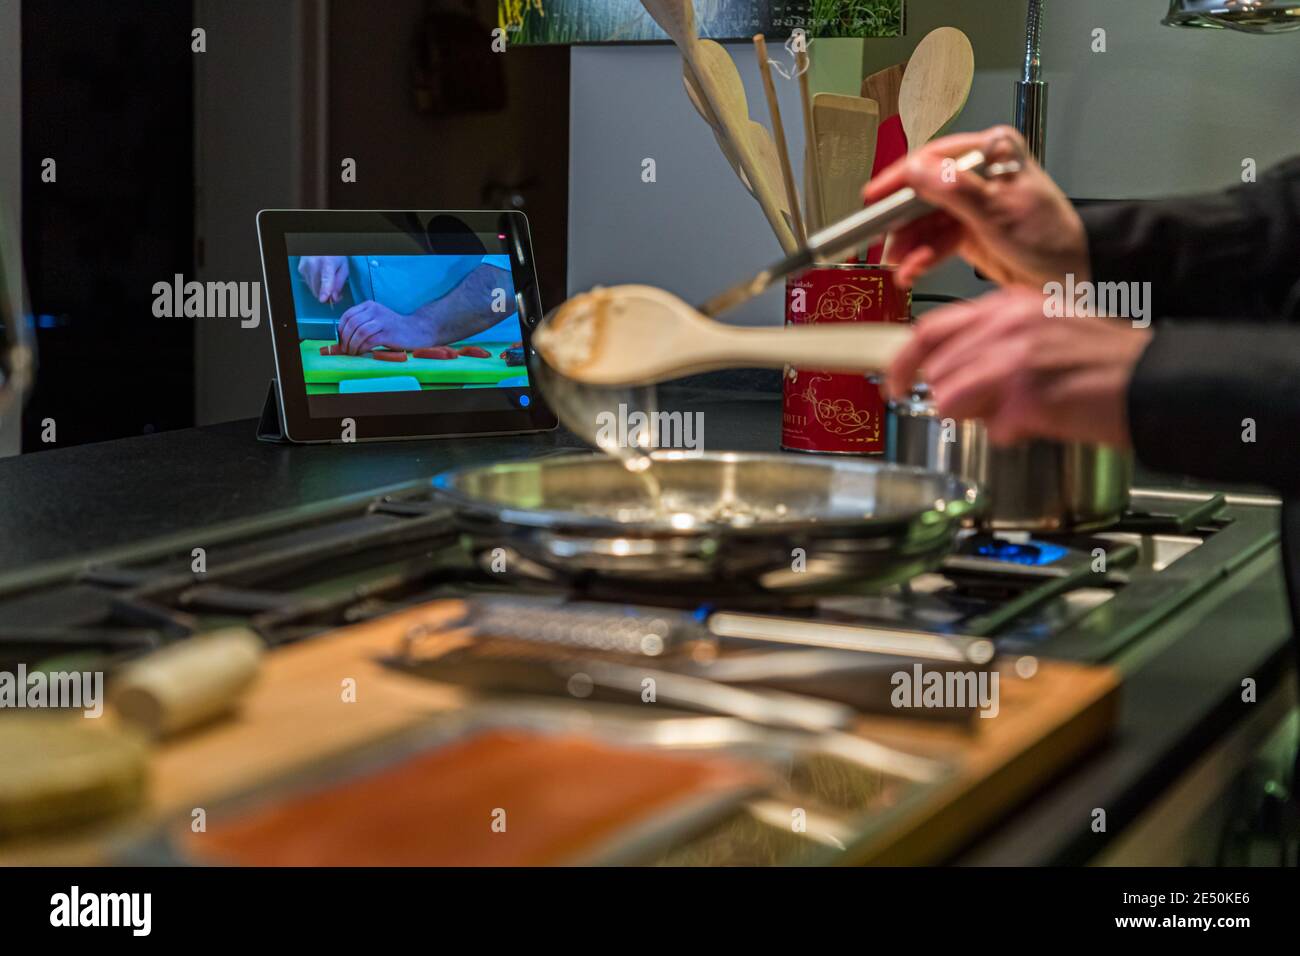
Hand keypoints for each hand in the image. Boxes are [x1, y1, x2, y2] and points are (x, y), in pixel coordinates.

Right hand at [297, 256, 349, 303]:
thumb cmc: (334, 255)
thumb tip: (334, 298)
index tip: (324, 299)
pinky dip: (316, 284)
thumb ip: (339, 283)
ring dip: (321, 290)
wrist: (321, 245)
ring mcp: (305, 267)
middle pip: (318, 288)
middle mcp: (313, 265)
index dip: (325, 290)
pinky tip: (320, 276)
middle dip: (327, 296)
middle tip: (335, 294)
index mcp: (327, 263)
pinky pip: (309, 284)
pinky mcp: (301, 270)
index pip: (326, 278)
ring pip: (313, 289)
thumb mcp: (343, 267)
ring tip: (328, 282)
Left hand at [337, 301, 433, 353]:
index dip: (340, 329)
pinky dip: (362, 348)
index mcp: (370, 305)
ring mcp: (382, 321)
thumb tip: (342, 337)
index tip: (341, 340)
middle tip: (345, 349)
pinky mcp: (388, 333)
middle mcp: (375, 310)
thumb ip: (361, 322)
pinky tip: (361, 352)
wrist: (416, 331)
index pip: (347, 315)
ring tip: (353, 352)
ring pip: (359, 333)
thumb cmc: (393, 328)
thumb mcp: (376, 319)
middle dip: (345, 339)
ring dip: (352, 345)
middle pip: (352, 324)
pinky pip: (369, 341)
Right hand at [862, 126, 1088, 290]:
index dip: (899, 179)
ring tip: (901, 265)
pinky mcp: (969, 231)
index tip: (873, 197)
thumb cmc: (1050, 238)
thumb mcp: (998, 212)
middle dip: (902, 221)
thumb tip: (918, 171)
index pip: (932, 158)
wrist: (1073, 276)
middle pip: (923, 192)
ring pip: (925, 220)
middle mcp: (978, 174)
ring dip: (910, 244)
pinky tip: (914, 269)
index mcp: (991, 152)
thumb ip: (955, 190)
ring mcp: (972, 204)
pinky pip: (935, 240)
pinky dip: (923, 256)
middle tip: (880, 240)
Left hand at [885, 287, 1152, 446]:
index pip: (931, 329)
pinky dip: (1011, 434)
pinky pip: (992, 427)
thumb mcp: (1044, 328)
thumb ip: (993, 341)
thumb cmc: (1106, 362)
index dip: (903, 361)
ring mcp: (1017, 360)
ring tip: (1020, 411)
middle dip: (949, 397)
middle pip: (936, 371)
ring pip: (952, 400)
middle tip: (980, 407)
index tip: (892, 381)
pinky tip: (1040, 422)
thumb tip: (946, 370)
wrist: (1160, 380)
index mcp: (1009, 305)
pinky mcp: (1030, 396)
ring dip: (978, 416)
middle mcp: (1008, 326)